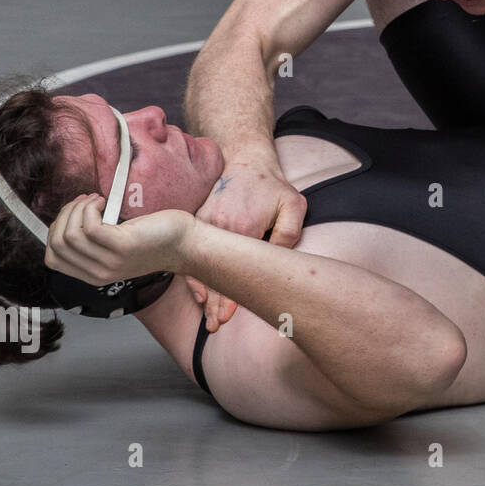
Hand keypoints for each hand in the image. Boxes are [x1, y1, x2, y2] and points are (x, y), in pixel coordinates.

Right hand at [45, 195, 193, 284]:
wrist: (185, 244)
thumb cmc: (153, 239)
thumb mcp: (115, 247)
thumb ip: (93, 243)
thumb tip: (67, 220)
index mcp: (93, 274)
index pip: (52, 258)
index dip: (54, 232)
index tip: (70, 215)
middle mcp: (99, 272)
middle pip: (57, 244)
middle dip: (64, 215)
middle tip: (84, 201)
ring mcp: (110, 261)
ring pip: (70, 234)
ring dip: (77, 209)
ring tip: (95, 199)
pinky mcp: (122, 246)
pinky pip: (89, 226)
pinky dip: (90, 208)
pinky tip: (104, 202)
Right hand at [192, 156, 306, 330]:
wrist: (244, 159)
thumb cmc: (271, 185)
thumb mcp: (292, 204)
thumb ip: (288, 233)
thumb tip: (279, 259)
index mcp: (242, 228)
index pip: (233, 271)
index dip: (229, 297)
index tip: (227, 317)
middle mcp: (219, 229)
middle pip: (213, 273)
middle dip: (214, 304)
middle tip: (215, 326)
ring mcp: (204, 225)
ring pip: (199, 266)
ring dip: (201, 292)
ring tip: (206, 317)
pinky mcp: (198, 221)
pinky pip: (192, 252)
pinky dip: (192, 273)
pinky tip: (198, 292)